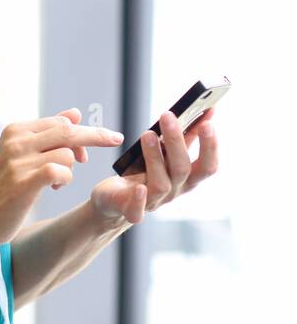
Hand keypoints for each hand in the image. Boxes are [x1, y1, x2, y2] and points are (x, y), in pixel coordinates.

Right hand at [0, 108, 125, 241]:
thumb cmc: (3, 186)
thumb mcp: (21, 153)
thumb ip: (48, 133)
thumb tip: (75, 113)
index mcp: (15, 130)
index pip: (60, 122)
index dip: (80, 133)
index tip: (88, 149)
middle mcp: (16, 140)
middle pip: (68, 130)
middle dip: (96, 136)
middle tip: (116, 139)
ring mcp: (18, 160)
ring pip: (67, 153)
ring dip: (70, 169)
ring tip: (56, 182)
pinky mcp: (24, 180)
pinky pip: (60, 170)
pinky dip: (65, 178)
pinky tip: (54, 186)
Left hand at [89, 107, 218, 225]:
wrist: (115, 201)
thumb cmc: (145, 173)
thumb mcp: (166, 154)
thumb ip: (185, 137)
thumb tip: (206, 112)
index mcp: (186, 179)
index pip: (207, 166)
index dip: (210, 147)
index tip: (207, 123)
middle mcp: (174, 191)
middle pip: (182, 169)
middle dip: (176, 142)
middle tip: (168, 116)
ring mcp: (154, 202)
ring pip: (161, 184)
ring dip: (155, 158)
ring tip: (147, 134)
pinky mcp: (132, 211)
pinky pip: (138, 210)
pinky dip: (139, 199)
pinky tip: (138, 186)